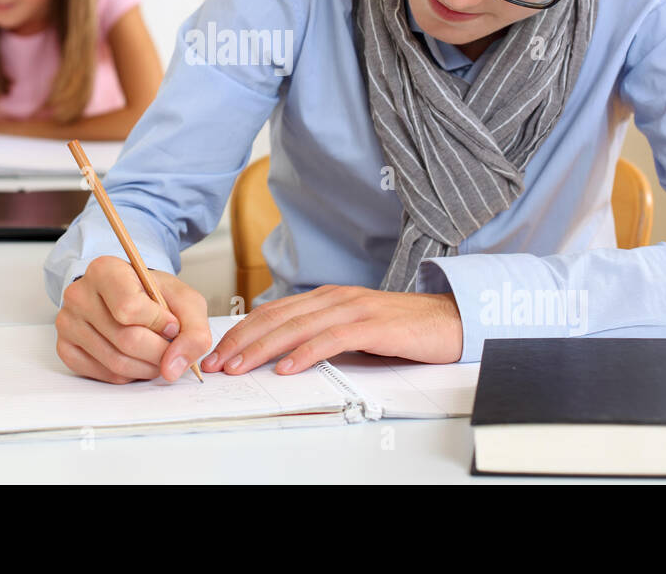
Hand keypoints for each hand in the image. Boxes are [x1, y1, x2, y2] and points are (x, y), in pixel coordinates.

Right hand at [56, 256, 210, 384]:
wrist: (126, 297)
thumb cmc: (152, 295)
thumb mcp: (183, 299)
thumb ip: (193, 329)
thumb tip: (174, 367)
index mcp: (105, 270)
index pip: (130, 308)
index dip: (160, 323)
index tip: (172, 323)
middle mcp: (79, 294)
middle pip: (126, 340)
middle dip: (160, 353)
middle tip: (172, 351)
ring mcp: (68, 322)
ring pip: (116, 361)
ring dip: (147, 368)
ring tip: (158, 358)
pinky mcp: (65, 348)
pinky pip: (103, 374)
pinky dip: (129, 375)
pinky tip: (137, 360)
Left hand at [201, 285, 462, 375]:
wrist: (449, 321)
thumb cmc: (400, 329)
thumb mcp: (352, 328)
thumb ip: (320, 334)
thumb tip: (281, 354)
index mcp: (325, 297)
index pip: (272, 312)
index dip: (241, 331)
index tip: (217, 352)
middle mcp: (334, 298)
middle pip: (276, 317)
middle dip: (240, 341)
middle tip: (216, 363)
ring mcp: (353, 309)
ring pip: (296, 327)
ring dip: (263, 348)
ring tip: (239, 366)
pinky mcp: (372, 326)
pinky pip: (331, 339)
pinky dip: (305, 353)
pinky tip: (287, 367)